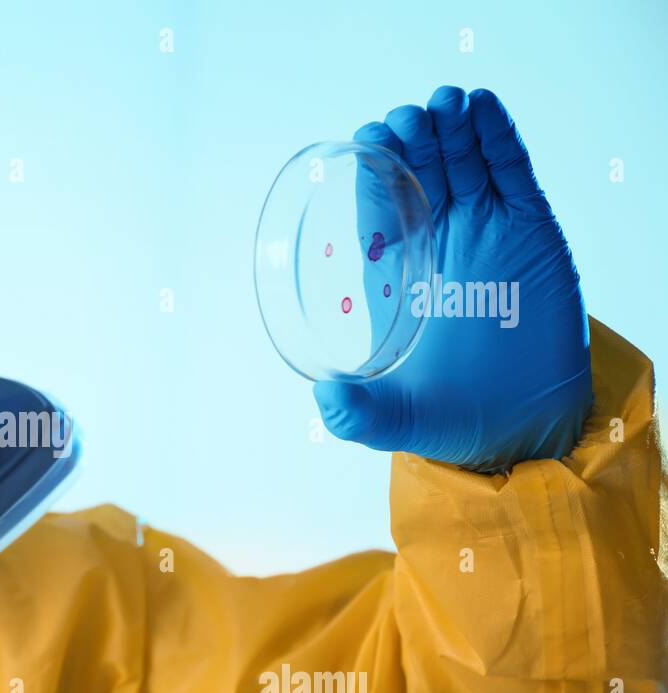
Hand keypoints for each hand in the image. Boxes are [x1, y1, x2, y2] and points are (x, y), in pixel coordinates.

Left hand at [313, 87, 591, 472]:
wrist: (526, 427)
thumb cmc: (450, 417)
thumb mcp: (393, 421)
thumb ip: (357, 417)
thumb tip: (323, 401)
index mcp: (396, 274)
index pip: (376, 207)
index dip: (371, 171)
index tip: (362, 140)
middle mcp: (437, 244)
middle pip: (419, 172)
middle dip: (408, 139)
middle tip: (400, 121)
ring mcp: (485, 231)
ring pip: (463, 161)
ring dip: (449, 127)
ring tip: (440, 103)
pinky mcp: (531, 229)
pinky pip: (512, 172)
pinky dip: (497, 137)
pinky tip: (481, 108)